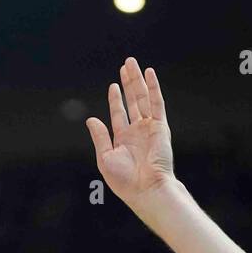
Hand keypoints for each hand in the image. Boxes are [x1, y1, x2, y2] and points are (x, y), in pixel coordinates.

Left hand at [86, 57, 175, 209]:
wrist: (146, 189)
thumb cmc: (125, 181)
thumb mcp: (105, 158)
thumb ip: (99, 137)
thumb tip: (91, 119)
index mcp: (124, 140)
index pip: (120, 114)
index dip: (116, 99)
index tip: (113, 86)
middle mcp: (137, 132)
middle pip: (132, 101)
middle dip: (128, 83)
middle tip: (125, 65)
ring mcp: (150, 128)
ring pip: (143, 98)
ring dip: (137, 80)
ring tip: (132, 63)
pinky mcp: (160, 127)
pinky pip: (156, 103)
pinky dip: (153, 87)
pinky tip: (149, 73)